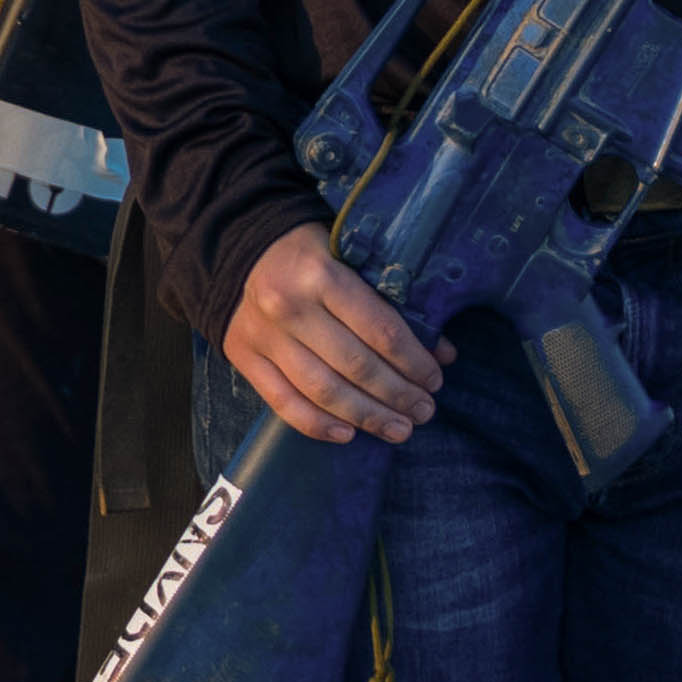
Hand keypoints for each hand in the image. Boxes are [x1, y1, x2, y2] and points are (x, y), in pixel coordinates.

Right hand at [226, 223, 447, 446]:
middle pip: (356, 366)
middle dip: (398, 395)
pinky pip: (282, 401)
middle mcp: (288, 306)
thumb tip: (440, 353)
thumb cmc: (311, 257)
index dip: (414, 363)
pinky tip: (348, 434)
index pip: (381, 332)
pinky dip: (317, 424)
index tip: (435, 380)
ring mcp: (262, 334)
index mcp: (322, 276)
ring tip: (398, 429)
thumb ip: (392, 305)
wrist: (241, 247)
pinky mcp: (242, 355)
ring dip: (367, 416)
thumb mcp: (355, 264)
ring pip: (323, 390)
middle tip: (424, 411)